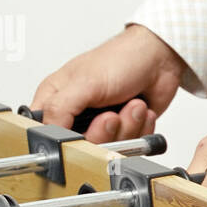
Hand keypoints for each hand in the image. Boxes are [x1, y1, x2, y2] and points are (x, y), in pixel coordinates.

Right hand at [30, 24, 185, 141]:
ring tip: (132, 105)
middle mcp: (77, 113)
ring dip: (127, 127)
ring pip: (108, 148)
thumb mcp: (85, 82)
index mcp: (56, 98)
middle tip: (113, 115)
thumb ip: (60, 108)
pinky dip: (140, 129)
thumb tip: (51, 133)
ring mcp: (100, 123)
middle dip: (104, 132)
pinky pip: (129, 146)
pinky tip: (141, 110)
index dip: (64, 139)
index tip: (83, 132)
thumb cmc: (122, 58)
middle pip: (82, 146)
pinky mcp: (123, 130)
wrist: (159, 58)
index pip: (47, 133)